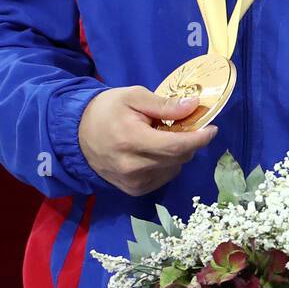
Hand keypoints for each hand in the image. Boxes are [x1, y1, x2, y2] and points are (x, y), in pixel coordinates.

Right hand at [77, 86, 217, 195]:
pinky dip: (168, 164)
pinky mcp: (133, 190)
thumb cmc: (106, 110)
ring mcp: (133, 182)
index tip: (212, 128)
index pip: (176, 146)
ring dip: (179, 154)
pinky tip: (156, 151)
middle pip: (178, 158)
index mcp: (132, 141)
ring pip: (174, 169)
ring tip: (164, 137)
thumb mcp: (134, 96)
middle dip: (190, 142)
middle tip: (187, 126)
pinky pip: (164, 177)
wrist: (76, 135)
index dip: (199, 139)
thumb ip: (164, 105)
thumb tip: (194, 106)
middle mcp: (133, 167)